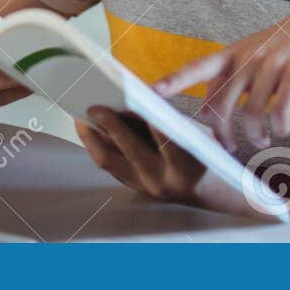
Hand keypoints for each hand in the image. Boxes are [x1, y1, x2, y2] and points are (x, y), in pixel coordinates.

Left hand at [75, 108, 247, 213]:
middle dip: (111, 125)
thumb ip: (172, 120)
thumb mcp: (199, 136)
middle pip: (130, 150)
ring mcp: (144, 187)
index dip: (151, 121)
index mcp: (185, 168)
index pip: (168, 142)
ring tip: (82, 115)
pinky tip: (89, 127)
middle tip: (96, 106)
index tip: (136, 100)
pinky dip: (96, 143)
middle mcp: (162, 182)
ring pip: (109, 160)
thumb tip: (137, 99)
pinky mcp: (132, 187)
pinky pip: (107, 164)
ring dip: (92, 136)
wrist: (207, 191)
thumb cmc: (204, 155)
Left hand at [151, 4, 289, 150]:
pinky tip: (283, 130)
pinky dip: (279, 125)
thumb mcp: (250, 55)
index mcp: (233, 53)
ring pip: (252, 110)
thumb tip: (208, 113)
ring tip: (263, 140)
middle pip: (222, 102)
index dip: (173, 81)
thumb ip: (229, 80)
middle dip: (222, 131)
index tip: (149, 93)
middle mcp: (247, 57)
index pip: (197, 68)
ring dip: (255, 133)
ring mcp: (272, 64)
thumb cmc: (284, 44)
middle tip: (228, 146)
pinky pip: (281, 108)